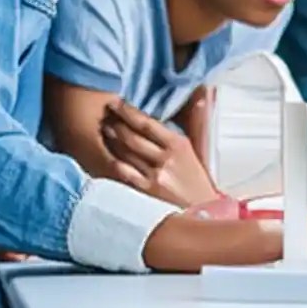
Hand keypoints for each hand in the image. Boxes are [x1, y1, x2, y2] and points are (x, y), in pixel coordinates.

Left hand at [101, 99, 219, 207]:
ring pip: (124, 153)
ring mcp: (155, 175)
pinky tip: (105, 156)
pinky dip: (112, 162)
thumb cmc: (197, 180)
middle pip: (132, 136)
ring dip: (110, 141)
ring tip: (102, 132)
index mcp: (179, 145)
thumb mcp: (195, 152)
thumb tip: (200, 97)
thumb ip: (188, 128)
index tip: (116, 104)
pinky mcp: (146, 191)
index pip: (147, 123)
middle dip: (115, 124)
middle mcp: (166, 158)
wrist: (204, 210)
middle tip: (104, 116)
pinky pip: (123, 172)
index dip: (128, 112)